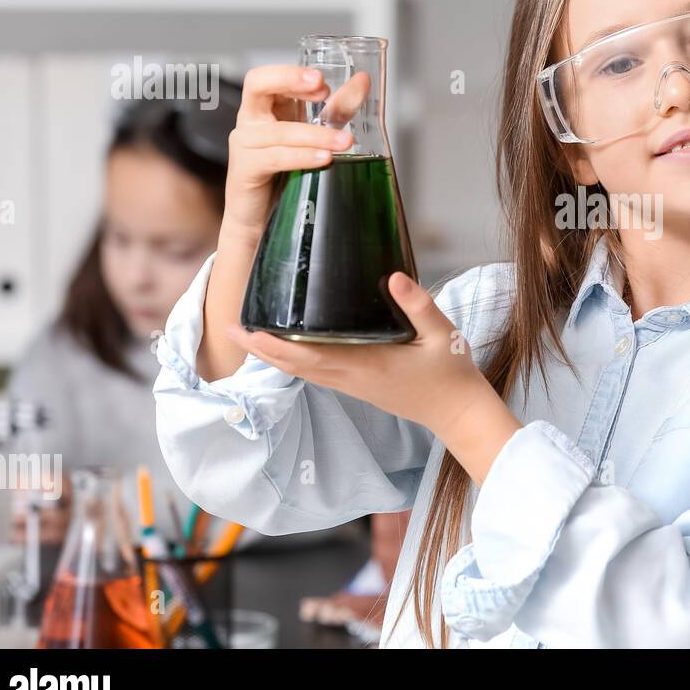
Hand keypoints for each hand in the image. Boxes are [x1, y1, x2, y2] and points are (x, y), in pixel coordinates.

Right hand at [223, 65, 369, 236]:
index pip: (269, 77)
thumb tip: (363, 82)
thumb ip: (336, 109)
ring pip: (279, 131)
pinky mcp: (246, 170)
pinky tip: (323, 159)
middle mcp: (252, 121)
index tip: (322, 81)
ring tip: (345, 141)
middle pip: (257, 86)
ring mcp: (245, 145)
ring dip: (315, 133)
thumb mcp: (314, 136)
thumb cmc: (284, 175)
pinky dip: (302, 157)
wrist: (259, 219)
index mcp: (267, 109)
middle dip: (289, 81)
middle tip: (321, 86)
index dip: (292, 73)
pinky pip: (275, 158)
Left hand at [224, 272, 493, 437]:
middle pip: (294, 366)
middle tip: (231, 327)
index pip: (307, 356)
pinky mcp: (358, 386)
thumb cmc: (451, 373)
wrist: (458, 412)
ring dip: (274, 356)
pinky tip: (289, 347)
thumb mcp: (443, 334)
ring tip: (250, 335)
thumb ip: (418, 304)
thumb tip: (392, 277)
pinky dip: (295, 361)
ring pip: (302, 371)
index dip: (272, 344)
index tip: (246, 329)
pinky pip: (317, 374)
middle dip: (260, 349)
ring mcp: (353, 385)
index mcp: (366, 365)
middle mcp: (351, 378)